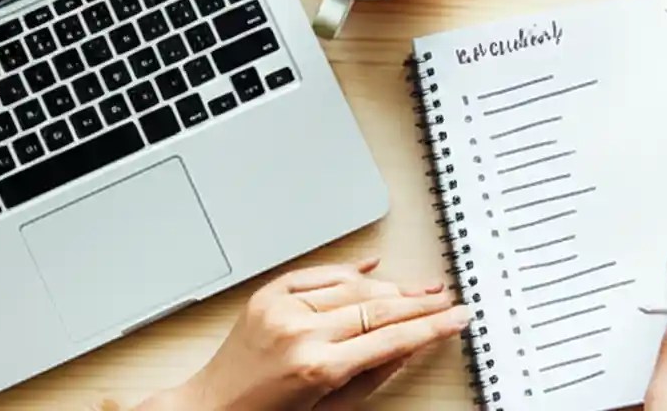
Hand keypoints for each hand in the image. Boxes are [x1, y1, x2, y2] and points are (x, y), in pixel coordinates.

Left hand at [140, 257, 470, 410]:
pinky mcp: (268, 294)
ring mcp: (282, 307)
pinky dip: (349, 270)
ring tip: (420, 287)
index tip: (455, 317)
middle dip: (419, 301)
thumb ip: (373, 374)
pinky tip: (373, 269)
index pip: (392, 338)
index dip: (431, 325)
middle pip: (378, 307)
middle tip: (446, 297)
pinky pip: (318, 274)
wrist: (211, 409)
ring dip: (391, 286)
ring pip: (353, 286)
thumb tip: (410, 345)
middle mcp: (301, 331)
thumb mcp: (331, 408)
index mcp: (318, 366)